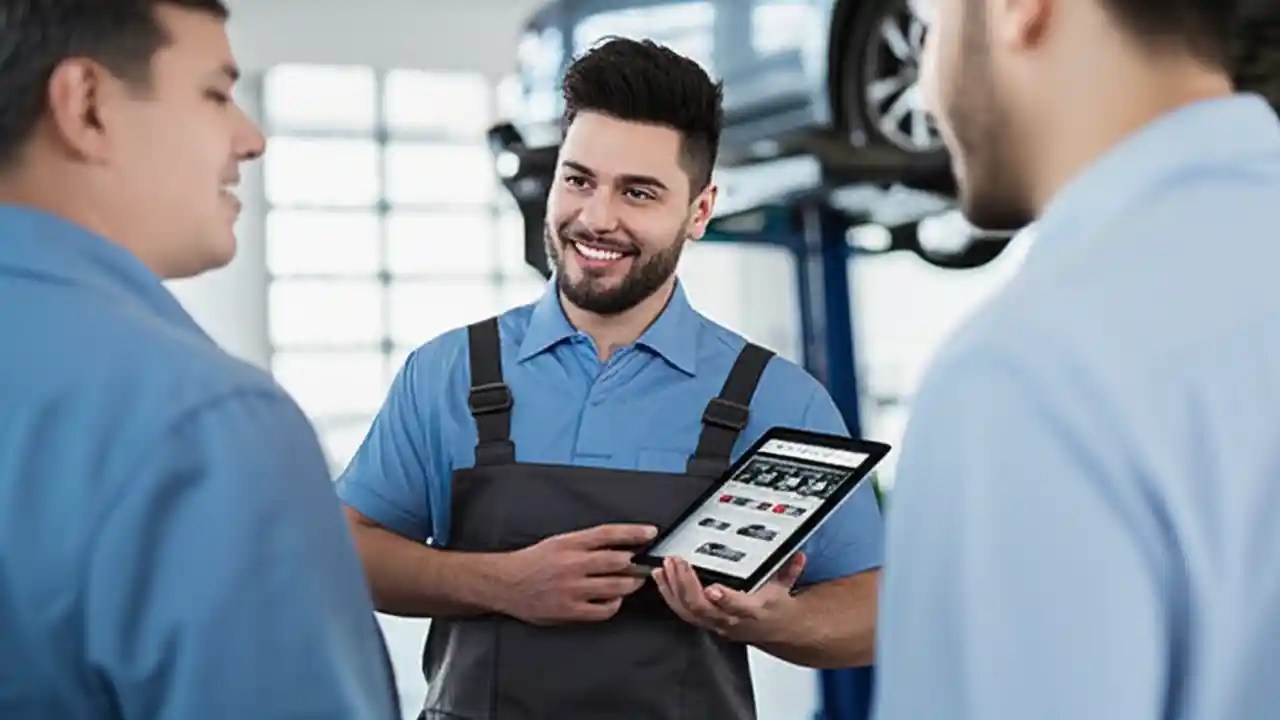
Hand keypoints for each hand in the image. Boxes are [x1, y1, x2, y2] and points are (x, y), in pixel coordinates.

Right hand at [494, 524, 656, 625]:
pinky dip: (614, 605)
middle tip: (644, 565)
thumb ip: (585, 544)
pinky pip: (603, 610)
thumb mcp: (558, 543)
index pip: (608, 533)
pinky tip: (614, 600)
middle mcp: (573, 564)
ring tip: (633, 582)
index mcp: (570, 543)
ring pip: (616, 587)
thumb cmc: (533, 562)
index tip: (651, 532)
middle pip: (618, 561)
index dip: (633, 532)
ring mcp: (572, 589)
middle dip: (637, 564)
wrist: (505, 583)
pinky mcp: (569, 610)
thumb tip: (619, 547)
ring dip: (630, 585)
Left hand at [652, 552, 805, 643]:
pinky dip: (668, 594)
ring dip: (673, 588)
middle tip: (677, 562)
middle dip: (686, 585)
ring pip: (688, 611)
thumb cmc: (775, 607)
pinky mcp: (703, 621)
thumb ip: (789, 570)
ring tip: (665, 566)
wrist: (774, 631)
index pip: (738, 608)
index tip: (713, 589)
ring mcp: (715, 623)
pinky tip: (661, 578)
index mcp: (753, 611)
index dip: (725, 600)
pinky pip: (682, 611)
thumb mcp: (785, 587)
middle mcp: (731, 621)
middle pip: (703, 609)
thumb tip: (797, 556)